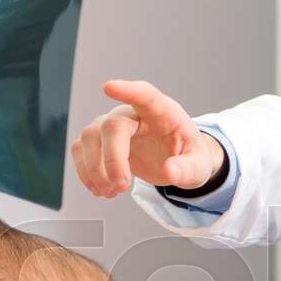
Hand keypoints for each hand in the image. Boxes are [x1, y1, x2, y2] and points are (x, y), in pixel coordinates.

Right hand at [72, 79, 223, 196]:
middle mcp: (134, 114)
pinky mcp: (99, 140)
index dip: (127, 91)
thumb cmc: (189, 156)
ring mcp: (113, 124)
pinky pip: (80, 150)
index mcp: (163, 112)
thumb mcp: (199, 166)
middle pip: (112, 126)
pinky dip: (86, 173)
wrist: (178, 161)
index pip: (145, 95)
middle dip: (113, 159)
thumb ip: (187, 168)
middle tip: (122, 187)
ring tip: (112, 193)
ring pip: (90, 137)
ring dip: (95, 170)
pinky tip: (102, 190)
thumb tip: (169, 171)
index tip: (109, 87)